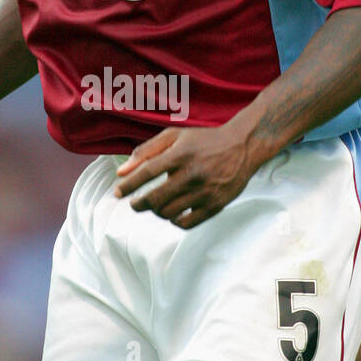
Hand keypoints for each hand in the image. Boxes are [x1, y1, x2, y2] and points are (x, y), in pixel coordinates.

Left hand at [113, 123, 257, 227]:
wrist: (243, 146)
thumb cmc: (203, 140)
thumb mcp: (174, 136)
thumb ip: (145, 151)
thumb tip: (120, 173)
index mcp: (181, 154)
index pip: (146, 173)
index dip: (128, 186)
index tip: (117, 193)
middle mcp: (192, 174)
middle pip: (155, 198)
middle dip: (138, 204)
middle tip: (135, 204)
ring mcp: (205, 192)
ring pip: (168, 213)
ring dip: (157, 211)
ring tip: (156, 205)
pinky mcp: (216, 205)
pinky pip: (186, 223)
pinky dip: (174, 221)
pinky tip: (173, 213)